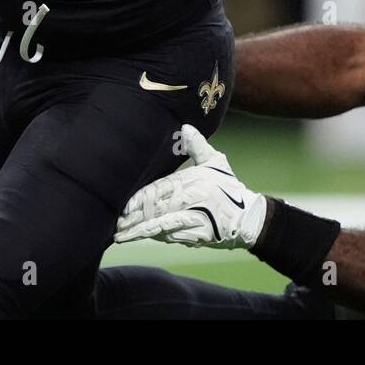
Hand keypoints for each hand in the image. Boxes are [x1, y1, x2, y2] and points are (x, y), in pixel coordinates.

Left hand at [115, 125, 266, 248]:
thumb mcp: (216, 162)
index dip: (139, 199)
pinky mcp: (198, 235)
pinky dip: (157, 237)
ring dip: (140, 231)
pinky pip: (173, 236)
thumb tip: (185, 127)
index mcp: (190, 181)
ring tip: (122, 235)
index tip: (123, 206)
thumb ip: (198, 146)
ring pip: (161, 224)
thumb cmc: (229, 188)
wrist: (249, 217)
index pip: (158, 189)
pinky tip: (142, 238)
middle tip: (115, 223)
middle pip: (155, 208)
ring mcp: (194, 218)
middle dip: (133, 217)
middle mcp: (190, 199)